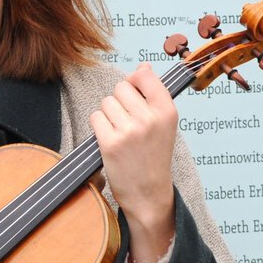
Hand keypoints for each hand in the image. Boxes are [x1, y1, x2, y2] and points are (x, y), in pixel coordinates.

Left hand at [91, 63, 176, 262]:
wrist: (149, 194)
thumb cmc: (154, 157)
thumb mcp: (165, 125)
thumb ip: (154, 95)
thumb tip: (143, 67)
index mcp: (167, 111)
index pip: (145, 75)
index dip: (135, 81)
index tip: (135, 93)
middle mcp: (150, 118)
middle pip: (121, 87)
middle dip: (119, 101)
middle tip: (127, 122)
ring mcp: (130, 131)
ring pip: (106, 102)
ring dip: (108, 115)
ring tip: (120, 133)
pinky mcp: (111, 143)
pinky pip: (96, 118)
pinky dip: (99, 127)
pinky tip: (110, 140)